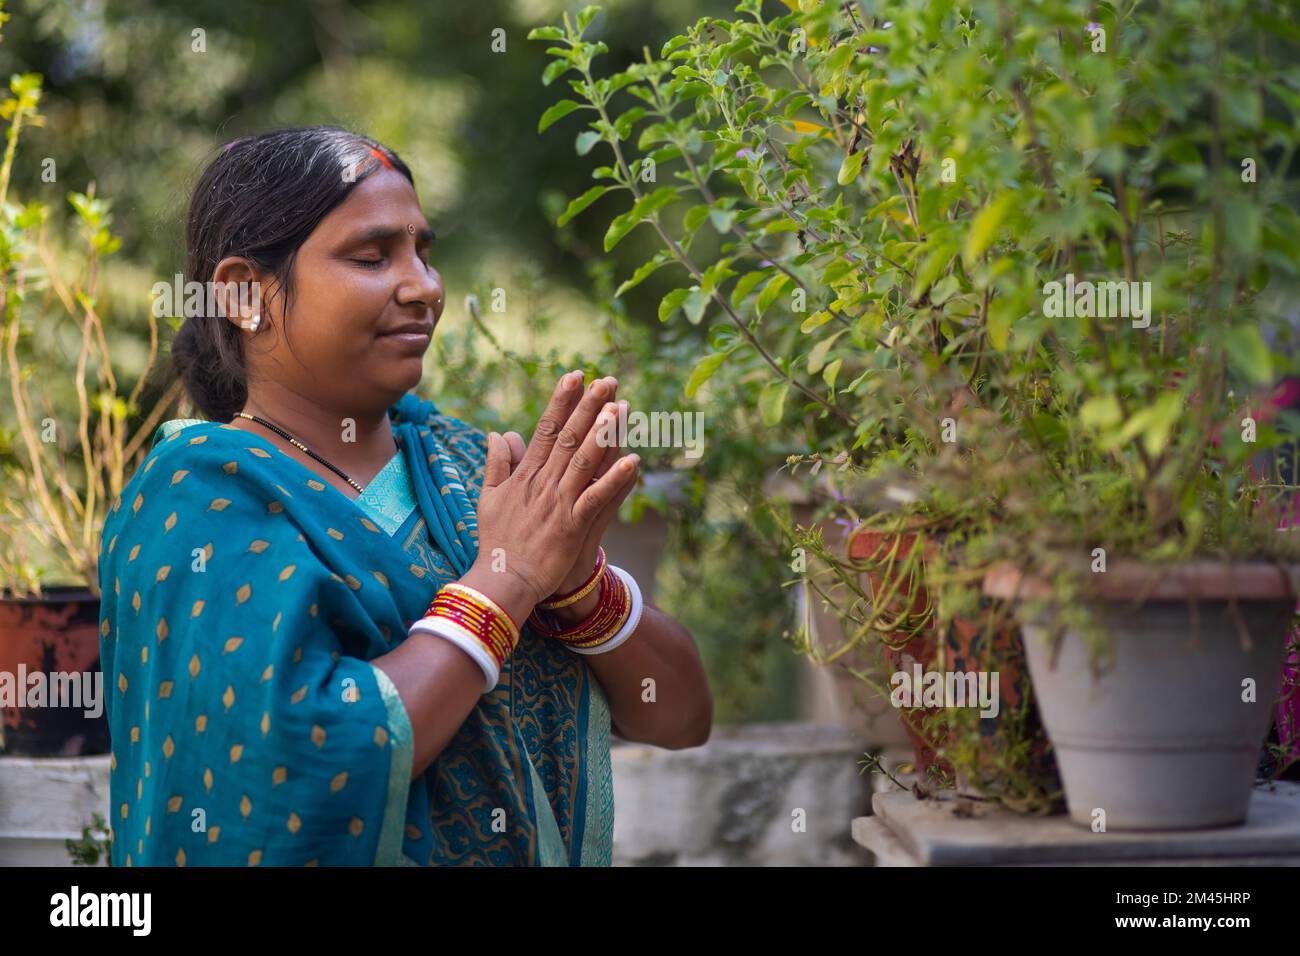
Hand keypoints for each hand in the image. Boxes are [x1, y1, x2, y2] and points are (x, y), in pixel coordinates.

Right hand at [475, 372, 639, 606]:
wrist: (501, 581)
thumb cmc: (497, 541)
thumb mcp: (490, 497)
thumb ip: (497, 464)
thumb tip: (498, 433)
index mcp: (526, 475)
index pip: (546, 429)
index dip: (562, 402)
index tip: (575, 376)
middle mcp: (543, 483)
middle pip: (569, 438)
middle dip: (589, 407)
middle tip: (607, 381)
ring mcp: (558, 504)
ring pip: (584, 462)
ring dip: (603, 435)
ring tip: (620, 408)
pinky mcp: (571, 527)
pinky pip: (596, 499)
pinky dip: (615, 481)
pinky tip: (634, 462)